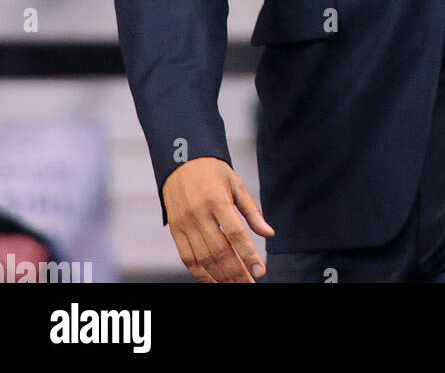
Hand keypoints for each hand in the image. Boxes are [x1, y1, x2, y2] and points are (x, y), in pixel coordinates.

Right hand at [162, 157, 274, 282]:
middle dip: (236, 272)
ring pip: (203, 259)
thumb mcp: (236, 184)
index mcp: (217, 199)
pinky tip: (214, 280)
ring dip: (220, 277)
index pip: (235, 234)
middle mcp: (199, 213)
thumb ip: (252, 211)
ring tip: (235, 284)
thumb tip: (269, 233)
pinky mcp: (175, 230)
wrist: (181, 160)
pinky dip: (200, 274)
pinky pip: (187, 258)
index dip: (248, 255)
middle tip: (249, 284)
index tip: (260, 271)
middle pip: (219, 251)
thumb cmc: (212, 172)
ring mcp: (185, 223)